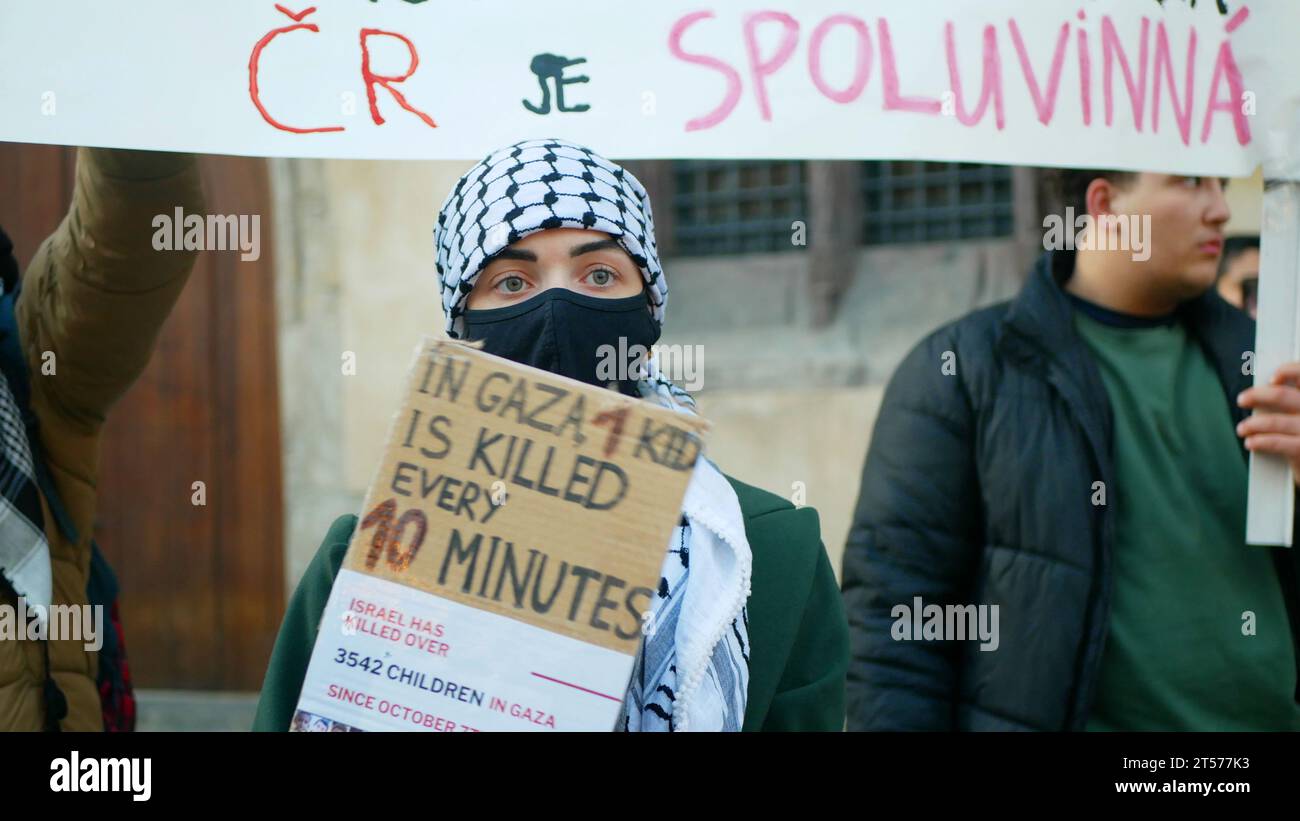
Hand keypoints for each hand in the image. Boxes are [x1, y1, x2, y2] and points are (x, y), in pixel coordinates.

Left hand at [1237, 362, 1299, 485]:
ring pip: (1274, 421)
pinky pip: (1277, 443)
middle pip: (1282, 395)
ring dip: (1252, 424)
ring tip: (1242, 429)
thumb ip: (1290, 401)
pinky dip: (1259, 441)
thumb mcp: (1299, 413)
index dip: (1288, 371)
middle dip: (1256, 396)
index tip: (1271, 378)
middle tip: (1242, 400)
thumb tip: (1264, 391)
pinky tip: (1251, 442)